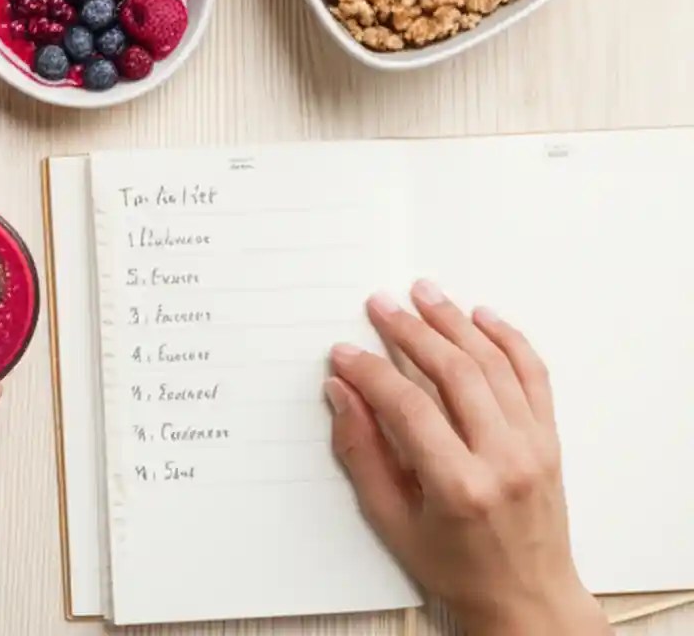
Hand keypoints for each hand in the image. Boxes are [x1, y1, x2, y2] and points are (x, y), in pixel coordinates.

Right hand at [326, 280, 609, 635]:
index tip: (344, 353)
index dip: (370, 372)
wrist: (527, 597)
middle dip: (411, 331)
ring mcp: (533, 446)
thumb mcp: (392, 520)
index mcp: (459, 486)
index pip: (408, 407)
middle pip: (455, 373)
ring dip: (456, 322)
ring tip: (424, 294)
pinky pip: (534, 375)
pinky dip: (509, 339)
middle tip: (380, 305)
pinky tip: (482, 316)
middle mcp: (504, 459)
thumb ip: (363, 453)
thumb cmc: (456, 567)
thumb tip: (342, 394)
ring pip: (495, 364)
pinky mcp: (550, 439)